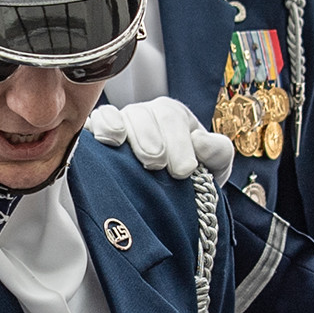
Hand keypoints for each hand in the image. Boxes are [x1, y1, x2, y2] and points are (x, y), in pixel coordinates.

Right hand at [85, 99, 234, 184]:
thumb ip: (218, 151)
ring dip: (121, 130)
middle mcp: (145, 115)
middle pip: (144, 114)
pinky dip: (98, 127)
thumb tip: (201, 141)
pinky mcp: (99, 137)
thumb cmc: (192, 176)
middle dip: (151, 140)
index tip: (184, 170)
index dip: (178, 141)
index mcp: (173, 116)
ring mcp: (120, 124)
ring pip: (117, 116)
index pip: (172, 116)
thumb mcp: (215, 164)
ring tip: (123, 147)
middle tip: (156, 164)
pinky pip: (95, 122)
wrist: (173, 197)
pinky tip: (104, 140)